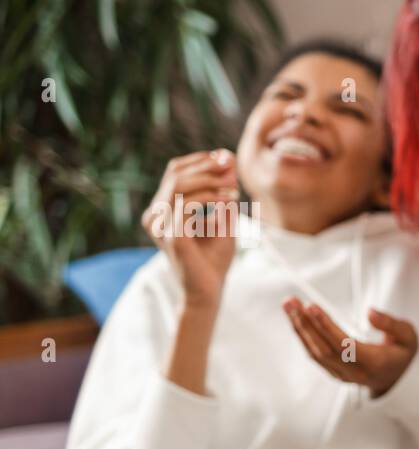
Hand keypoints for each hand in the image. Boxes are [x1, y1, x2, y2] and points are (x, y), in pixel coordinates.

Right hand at [143, 149, 239, 309]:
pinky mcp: (171, 234)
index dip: (199, 160)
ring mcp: (160, 225)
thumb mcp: (222, 219)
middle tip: (230, 162)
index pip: (175, 172)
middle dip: (205, 164)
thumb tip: (227, 161)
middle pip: (175, 173)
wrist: (208, 292)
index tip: (225, 156)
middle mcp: (155, 215)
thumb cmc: (214, 259)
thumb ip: (223, 193)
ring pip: (179, 184)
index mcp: (163, 209)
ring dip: (210, 179)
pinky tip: (231, 199)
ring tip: (234, 185)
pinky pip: (188, 203)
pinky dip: (211, 197)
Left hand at [283, 299, 417, 397]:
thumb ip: (391, 324)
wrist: (398, 379)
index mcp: (375, 363)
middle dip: (305, 324)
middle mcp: (356, 372)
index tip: (311, 307)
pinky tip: (297, 319)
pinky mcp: (334, 372)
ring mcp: (343, 375)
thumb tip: (370, 312)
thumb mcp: (408, 336)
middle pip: (323, 349)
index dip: (326, 326)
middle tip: (291, 302)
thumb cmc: (402, 354)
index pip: (344, 345)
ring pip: (315, 353)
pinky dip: (304, 336)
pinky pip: (315, 355)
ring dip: (299, 328)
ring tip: (289, 306)